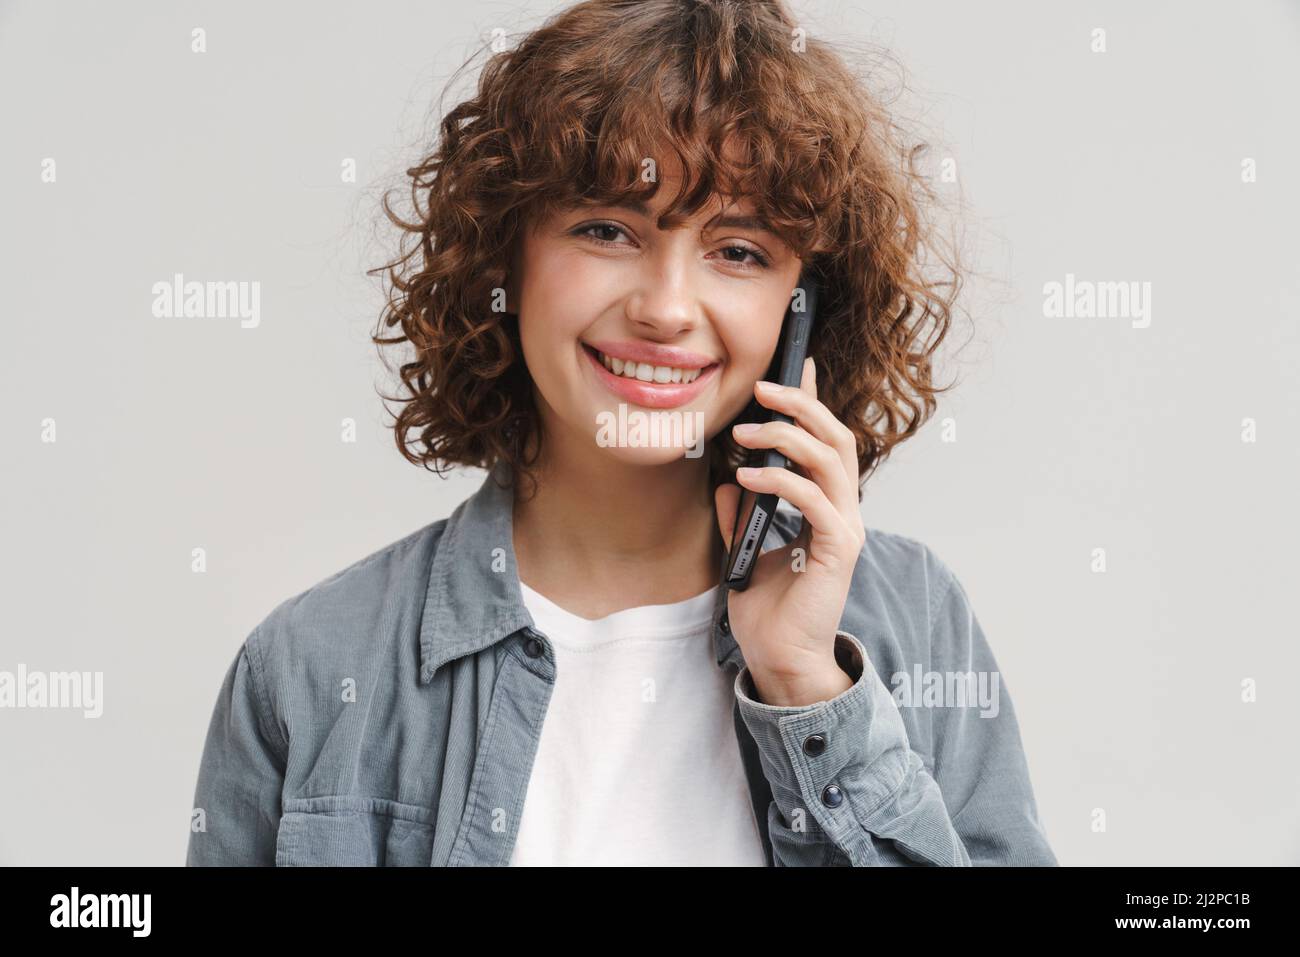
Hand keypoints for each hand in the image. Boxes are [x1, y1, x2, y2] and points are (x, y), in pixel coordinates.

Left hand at [714, 357, 866, 706]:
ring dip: (787, 436)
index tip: (796, 365)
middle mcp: (842, 511)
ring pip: (830, 460)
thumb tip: (727, 481)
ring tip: (746, 431)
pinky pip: (812, 500)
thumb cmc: (768, 609)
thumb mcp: (745, 549)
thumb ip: (741, 514)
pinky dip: (779, 480)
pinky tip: (746, 475)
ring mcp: (844, 529)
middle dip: (802, 405)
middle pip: (837, 438)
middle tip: (764, 387)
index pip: (825, 442)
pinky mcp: (837, 550)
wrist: (779, 658)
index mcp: (825, 506)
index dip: (812, 402)